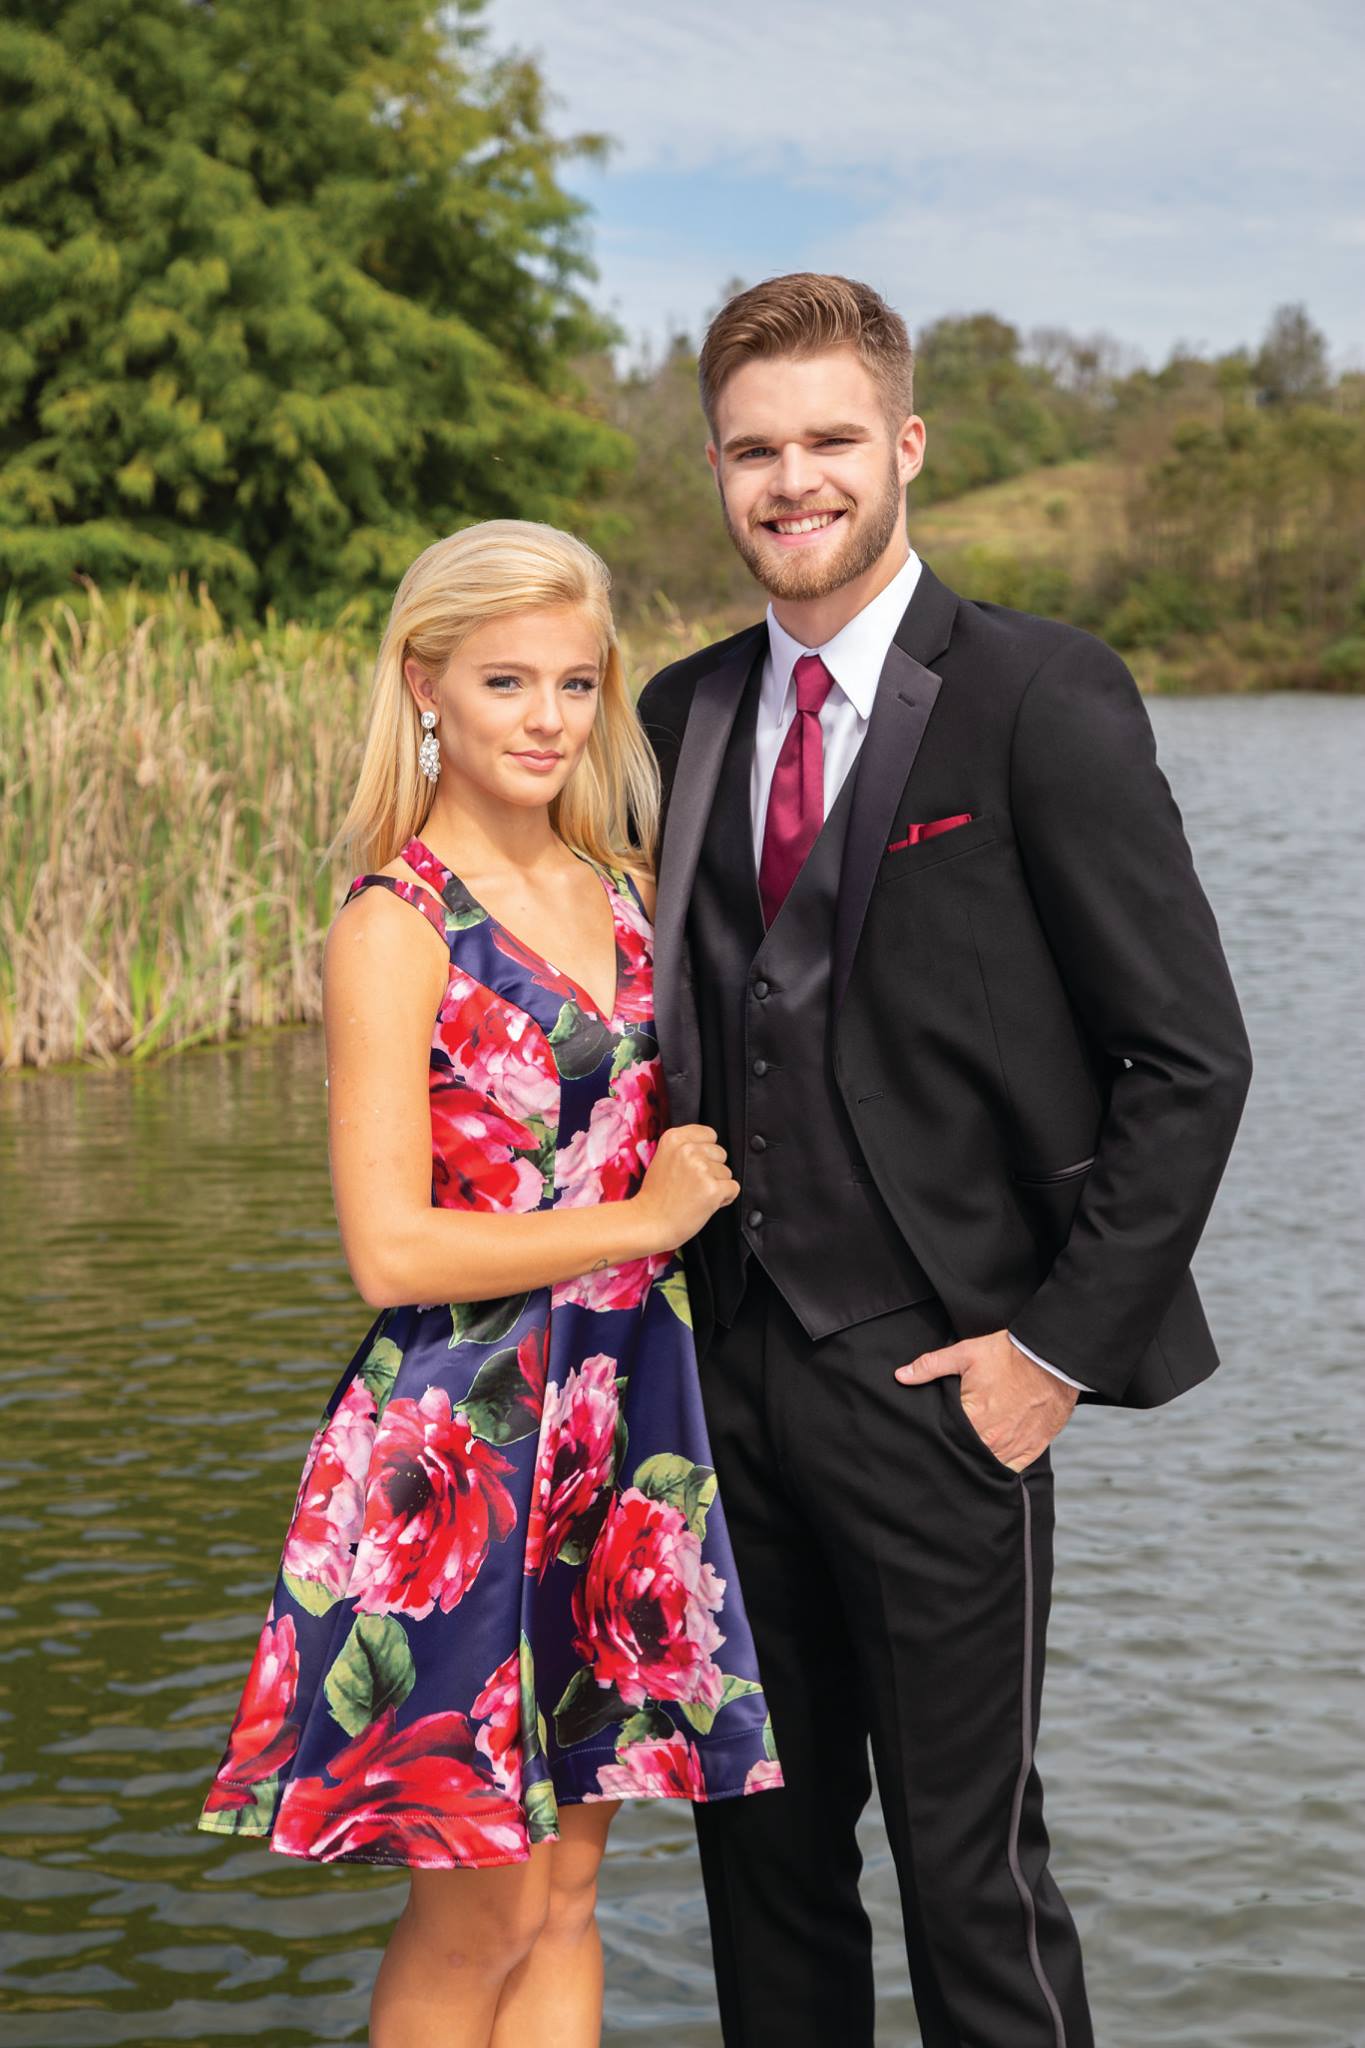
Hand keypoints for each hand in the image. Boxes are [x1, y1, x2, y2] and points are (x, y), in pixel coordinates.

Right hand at [632, 1124, 739, 1251]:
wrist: (648, 1222)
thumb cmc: (655, 1197)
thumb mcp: (662, 1159)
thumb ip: (684, 1149)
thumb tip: (709, 1148)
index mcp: (674, 1138)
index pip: (709, 1134)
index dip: (706, 1152)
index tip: (695, 1164)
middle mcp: (688, 1150)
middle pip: (720, 1153)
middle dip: (712, 1169)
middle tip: (692, 1184)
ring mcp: (701, 1169)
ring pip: (727, 1172)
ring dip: (716, 1185)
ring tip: (695, 1195)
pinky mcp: (712, 1189)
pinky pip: (733, 1188)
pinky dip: (724, 1198)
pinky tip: (705, 1203)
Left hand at [894, 1329, 1076, 1470]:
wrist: (1053, 1359)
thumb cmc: (1009, 1354)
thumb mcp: (965, 1353)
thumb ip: (931, 1366)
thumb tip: (900, 1376)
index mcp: (972, 1417)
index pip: (946, 1439)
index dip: (939, 1438)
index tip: (933, 1436)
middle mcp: (992, 1438)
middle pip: (966, 1455)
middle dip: (957, 1452)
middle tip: (949, 1446)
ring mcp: (1014, 1446)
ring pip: (988, 1465)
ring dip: (978, 1461)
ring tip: (969, 1454)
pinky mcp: (1032, 1448)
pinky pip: (1012, 1468)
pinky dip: (1001, 1466)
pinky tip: (992, 1460)